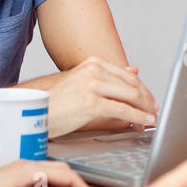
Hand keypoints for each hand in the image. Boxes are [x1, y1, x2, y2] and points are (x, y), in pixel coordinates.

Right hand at [43, 56, 157, 135]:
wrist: (32, 109)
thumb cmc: (54, 100)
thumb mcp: (83, 81)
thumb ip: (109, 76)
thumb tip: (134, 68)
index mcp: (93, 63)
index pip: (128, 75)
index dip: (143, 89)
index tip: (150, 100)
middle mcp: (94, 70)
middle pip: (132, 84)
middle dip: (147, 100)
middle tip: (154, 111)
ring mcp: (93, 85)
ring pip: (131, 96)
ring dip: (145, 110)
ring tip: (150, 120)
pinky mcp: (92, 102)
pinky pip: (123, 110)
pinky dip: (137, 117)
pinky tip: (143, 123)